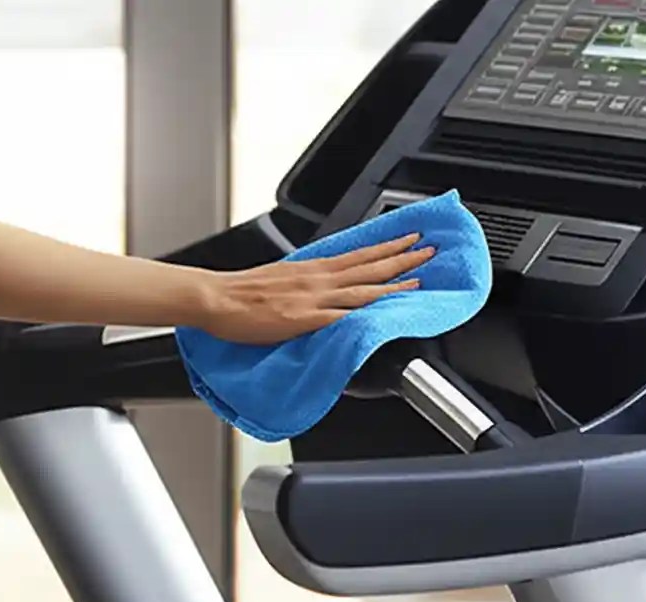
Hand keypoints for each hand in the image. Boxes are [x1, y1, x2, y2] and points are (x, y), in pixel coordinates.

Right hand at [194, 233, 433, 343]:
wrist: (216, 298)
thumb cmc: (242, 291)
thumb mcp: (281, 276)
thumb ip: (307, 281)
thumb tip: (326, 283)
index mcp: (313, 268)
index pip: (360, 254)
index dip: (388, 246)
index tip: (410, 238)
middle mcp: (318, 279)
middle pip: (369, 265)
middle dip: (403, 257)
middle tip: (430, 250)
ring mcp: (313, 298)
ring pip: (363, 287)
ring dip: (395, 282)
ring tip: (420, 277)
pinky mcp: (304, 319)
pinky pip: (342, 316)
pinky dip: (365, 312)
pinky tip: (384, 313)